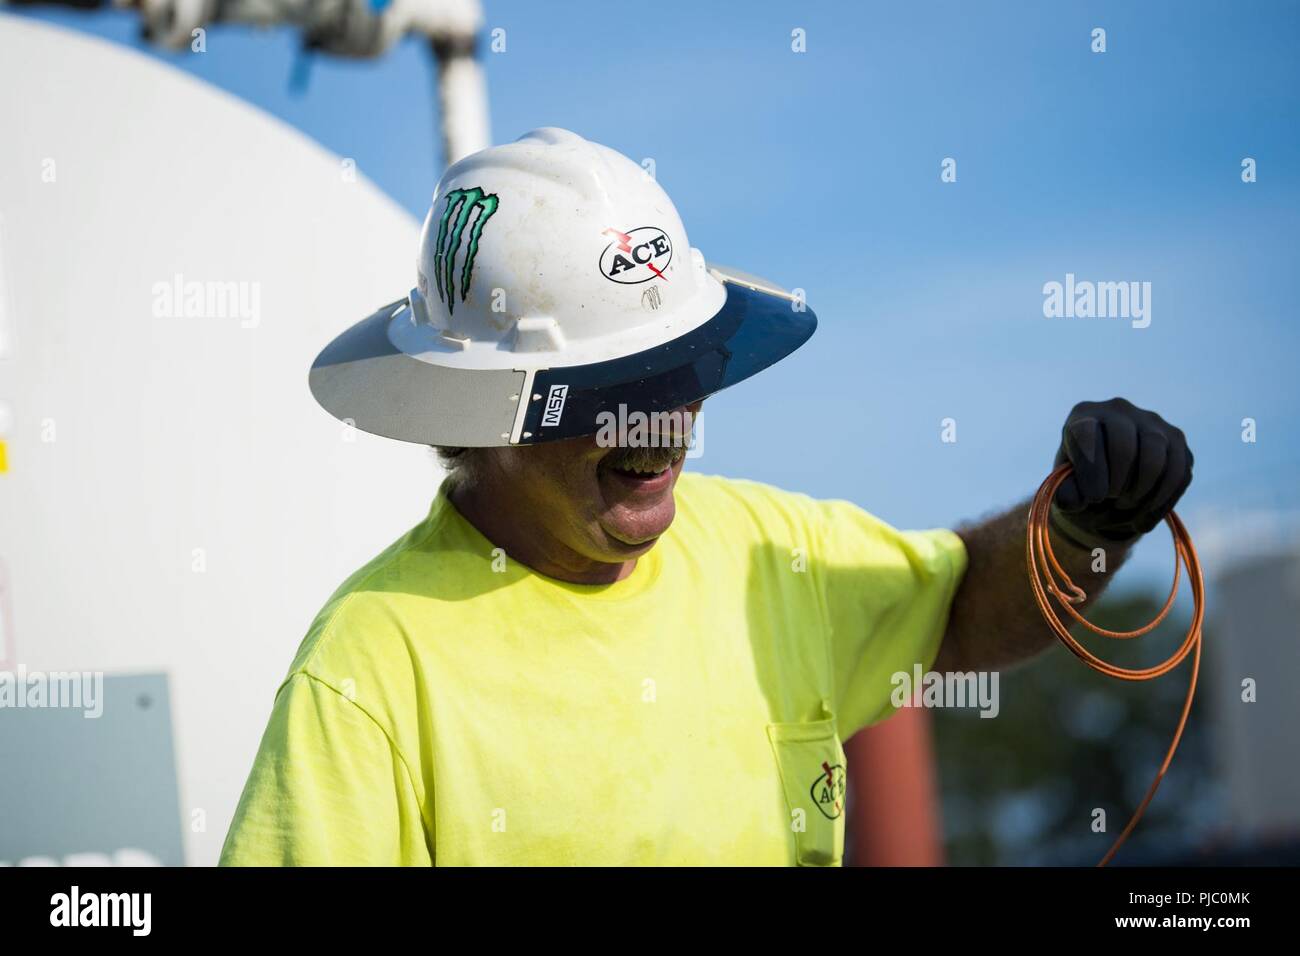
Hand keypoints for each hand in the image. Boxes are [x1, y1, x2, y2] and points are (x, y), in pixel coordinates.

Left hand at [1050, 397, 1193, 548]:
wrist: (1108, 479)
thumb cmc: (1081, 479)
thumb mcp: (1066, 487)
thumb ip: (1064, 494)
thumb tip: (1072, 501)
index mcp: (1084, 415)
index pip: (1087, 433)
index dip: (1092, 470)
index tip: (1093, 498)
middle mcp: (1120, 410)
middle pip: (1124, 447)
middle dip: (1118, 483)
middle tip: (1110, 501)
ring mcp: (1153, 422)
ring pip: (1156, 459)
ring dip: (1141, 493)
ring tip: (1125, 507)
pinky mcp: (1177, 441)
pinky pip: (1179, 473)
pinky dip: (1162, 500)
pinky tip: (1144, 516)